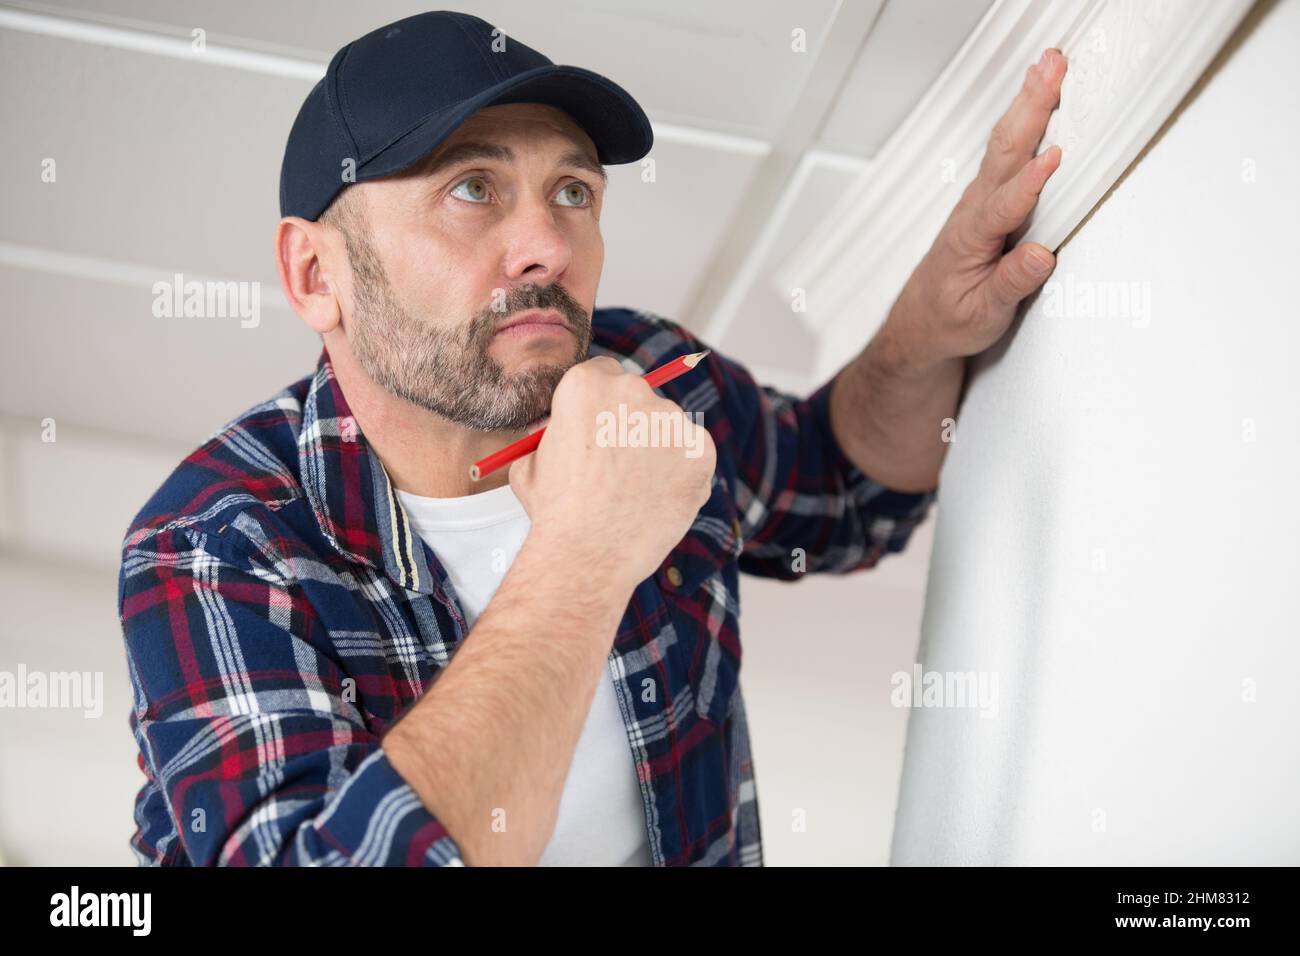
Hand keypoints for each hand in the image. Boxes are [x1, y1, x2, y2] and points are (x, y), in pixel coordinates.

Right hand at [508, 356, 716, 593]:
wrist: (589, 554)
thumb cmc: (555, 513)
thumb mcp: (529, 462)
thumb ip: (548, 435)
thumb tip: (557, 428)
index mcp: (586, 384)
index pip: (604, 373)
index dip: (601, 405)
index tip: (601, 427)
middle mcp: (632, 391)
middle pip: (639, 396)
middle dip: (631, 424)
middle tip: (619, 464)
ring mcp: (671, 419)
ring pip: (667, 427)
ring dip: (657, 449)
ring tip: (636, 490)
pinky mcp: (701, 450)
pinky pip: (694, 453)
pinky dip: (682, 472)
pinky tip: (658, 498)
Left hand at [891, 47, 1067, 366]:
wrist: (920, 323)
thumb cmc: (949, 318)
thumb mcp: (982, 315)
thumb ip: (1010, 284)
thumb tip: (1040, 257)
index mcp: (971, 240)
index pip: (1004, 207)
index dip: (1030, 183)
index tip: (1054, 158)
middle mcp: (974, 212)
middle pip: (1005, 154)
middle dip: (1030, 109)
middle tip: (1052, 70)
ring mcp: (979, 201)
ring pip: (1006, 145)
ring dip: (1027, 103)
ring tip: (1048, 66)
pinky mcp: (988, 199)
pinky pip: (1007, 153)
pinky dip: (1024, 121)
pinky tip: (1037, 97)